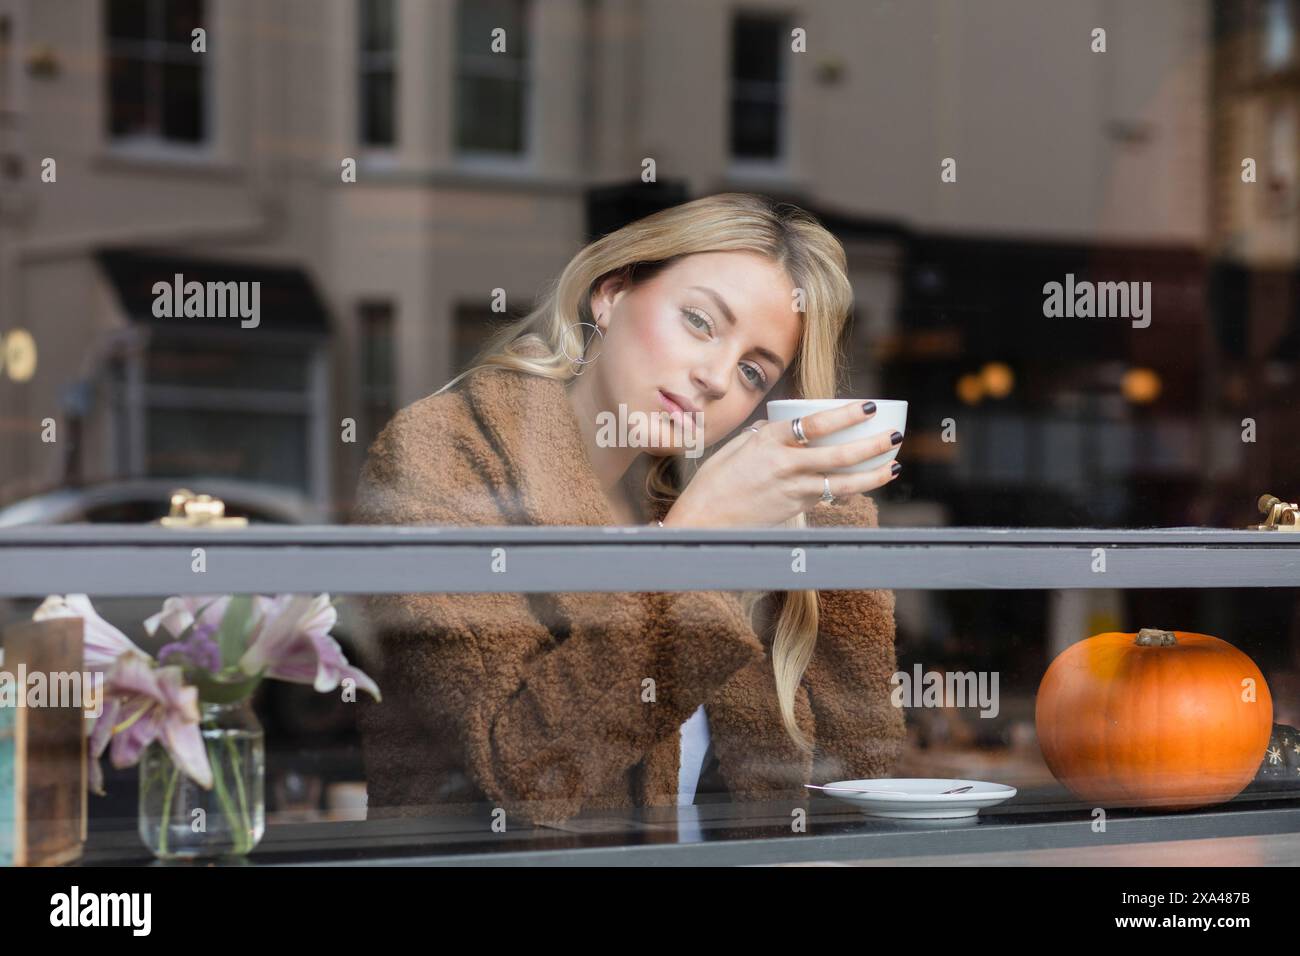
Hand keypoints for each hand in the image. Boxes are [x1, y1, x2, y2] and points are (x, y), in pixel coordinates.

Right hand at [662, 402, 901, 527]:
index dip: (847, 415)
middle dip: (872, 444)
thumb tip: (780, 425)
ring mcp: (791, 489)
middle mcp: (784, 463)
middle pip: (839, 454)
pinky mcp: (794, 509)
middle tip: (894, 436)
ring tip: (893, 466)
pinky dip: (850, 489)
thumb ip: (761, 435)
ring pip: (842, 482)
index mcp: (769, 440)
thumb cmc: (713, 483)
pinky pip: (828, 496)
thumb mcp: (734, 448)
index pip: (816, 423)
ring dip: (872, 474)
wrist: (703, 522)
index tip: (870, 407)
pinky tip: (865, 484)